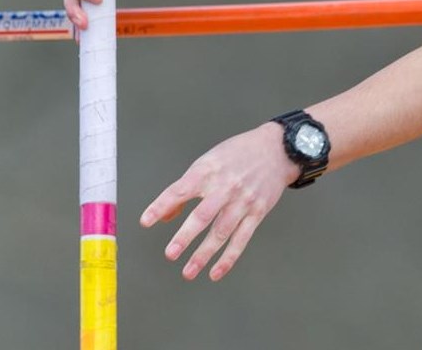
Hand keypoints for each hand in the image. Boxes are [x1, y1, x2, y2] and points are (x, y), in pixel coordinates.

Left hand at [140, 123, 294, 280]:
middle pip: (203, 215)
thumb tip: (164, 215)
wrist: (276, 150)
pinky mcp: (257, 213)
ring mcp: (242, 201)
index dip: (161, 206)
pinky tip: (215, 272)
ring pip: (221, 231)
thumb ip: (185, 188)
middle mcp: (225, 187)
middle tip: (170, 253)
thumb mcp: (207, 163)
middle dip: (185, 236)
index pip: (179, 190)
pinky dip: (228, 258)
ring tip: (188, 271)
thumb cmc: (236, 155)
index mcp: (207, 171)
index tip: (146, 221)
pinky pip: (241, 239)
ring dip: (204, 254)